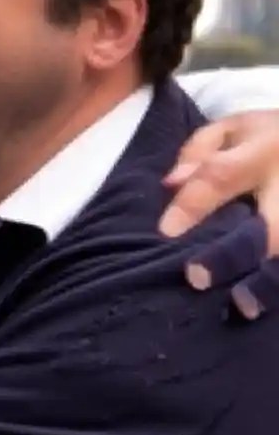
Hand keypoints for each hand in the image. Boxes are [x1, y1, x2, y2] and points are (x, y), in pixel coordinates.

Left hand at [159, 110, 278, 317]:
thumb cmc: (268, 138)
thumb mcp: (234, 127)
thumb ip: (201, 150)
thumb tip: (171, 183)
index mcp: (266, 150)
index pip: (222, 177)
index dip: (194, 205)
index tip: (166, 232)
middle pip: (268, 228)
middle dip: (233, 254)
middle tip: (197, 278)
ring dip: (266, 281)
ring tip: (242, 307)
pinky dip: (278, 283)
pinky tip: (259, 306)